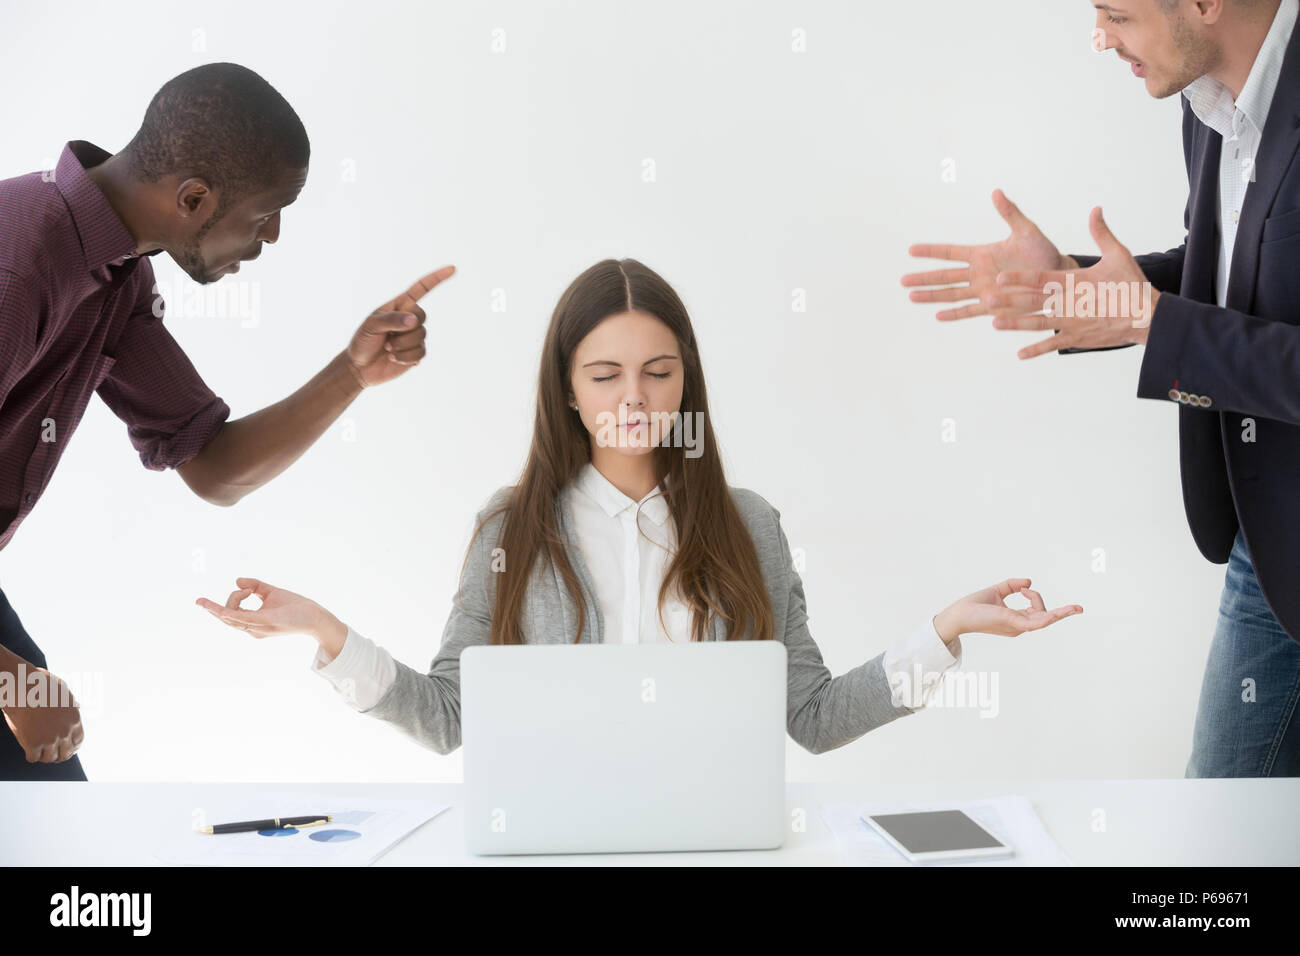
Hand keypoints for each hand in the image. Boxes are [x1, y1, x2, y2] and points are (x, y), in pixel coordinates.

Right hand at [1, 664, 83, 762]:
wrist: (20, 686)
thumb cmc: (38, 684)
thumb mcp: (62, 690)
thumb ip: (71, 701)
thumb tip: (78, 706)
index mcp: (74, 719)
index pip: (78, 741)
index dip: (71, 746)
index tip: (64, 748)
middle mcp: (65, 731)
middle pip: (66, 753)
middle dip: (58, 755)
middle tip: (50, 753)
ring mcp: (50, 739)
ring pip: (49, 758)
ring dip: (44, 755)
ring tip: (39, 751)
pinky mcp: (33, 744)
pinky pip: (33, 758)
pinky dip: (30, 755)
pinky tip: (28, 749)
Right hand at [195, 578, 346, 657]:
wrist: (316, 616)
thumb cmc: (295, 606)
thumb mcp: (271, 592)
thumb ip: (254, 585)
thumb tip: (236, 580)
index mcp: (253, 623)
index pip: (232, 613)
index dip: (228, 601)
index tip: (239, 589)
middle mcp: (254, 629)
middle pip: (228, 616)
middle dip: (212, 609)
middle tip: (199, 600)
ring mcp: (260, 628)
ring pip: (233, 617)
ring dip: (220, 608)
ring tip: (204, 602)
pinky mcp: (268, 622)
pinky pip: (247, 619)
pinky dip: (234, 614)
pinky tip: (223, 611)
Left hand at [345, 265, 455, 387]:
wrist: (360, 368)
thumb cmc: (363, 341)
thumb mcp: (371, 325)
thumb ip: (392, 320)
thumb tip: (414, 321)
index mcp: (399, 305)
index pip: (420, 289)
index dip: (436, 278)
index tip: (452, 268)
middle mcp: (409, 318)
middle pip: (422, 316)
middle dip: (406, 328)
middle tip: (389, 336)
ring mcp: (413, 336)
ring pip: (421, 336)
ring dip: (402, 345)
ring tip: (388, 348)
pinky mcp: (416, 352)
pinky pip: (421, 352)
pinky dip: (406, 357)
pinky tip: (394, 358)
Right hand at [902, 189, 1072, 321]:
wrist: (1057, 278)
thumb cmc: (1043, 253)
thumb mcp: (1027, 231)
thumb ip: (1010, 213)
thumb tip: (996, 192)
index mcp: (982, 254)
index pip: (950, 252)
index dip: (931, 251)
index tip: (911, 250)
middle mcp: (978, 274)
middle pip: (945, 276)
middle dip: (924, 279)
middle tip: (903, 280)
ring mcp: (983, 291)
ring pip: (951, 295)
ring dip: (931, 297)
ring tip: (912, 297)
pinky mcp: (992, 307)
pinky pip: (969, 311)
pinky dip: (954, 315)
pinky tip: (938, 317)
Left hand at [932, 578, 1080, 643]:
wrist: (959, 614)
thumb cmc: (975, 605)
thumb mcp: (997, 591)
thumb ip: (1012, 585)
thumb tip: (1029, 581)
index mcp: (1016, 620)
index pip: (1037, 610)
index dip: (1034, 596)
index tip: (1023, 587)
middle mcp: (1019, 626)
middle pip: (1044, 614)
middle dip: (1055, 608)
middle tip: (1066, 604)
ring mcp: (1018, 626)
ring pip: (1045, 618)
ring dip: (1060, 613)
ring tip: (1076, 609)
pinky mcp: (1014, 623)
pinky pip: (1037, 622)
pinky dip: (1051, 617)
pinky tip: (1062, 613)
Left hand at [987, 206, 1158, 357]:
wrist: (1147, 316)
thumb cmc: (1132, 284)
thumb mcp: (1118, 254)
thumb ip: (1101, 233)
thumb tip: (1096, 209)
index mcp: (1074, 282)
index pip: (1041, 279)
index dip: (1019, 278)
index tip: (1000, 277)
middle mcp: (1069, 303)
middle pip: (1033, 302)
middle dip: (1009, 301)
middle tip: (987, 301)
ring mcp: (1071, 322)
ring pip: (1038, 324)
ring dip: (1016, 325)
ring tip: (994, 324)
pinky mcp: (1077, 338)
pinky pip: (1052, 345)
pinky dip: (1036, 350)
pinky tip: (1020, 354)